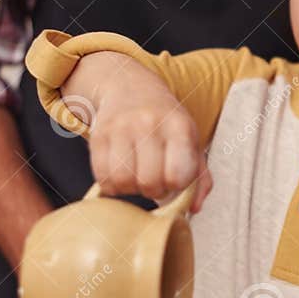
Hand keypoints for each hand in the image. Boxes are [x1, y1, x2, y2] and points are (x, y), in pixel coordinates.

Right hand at [67, 51, 211, 212]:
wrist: (132, 88)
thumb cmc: (167, 124)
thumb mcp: (191, 142)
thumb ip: (200, 178)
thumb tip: (194, 208)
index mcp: (179, 127)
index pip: (177, 175)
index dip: (175, 186)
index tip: (173, 180)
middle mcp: (149, 123)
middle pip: (149, 182)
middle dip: (153, 190)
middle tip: (154, 181)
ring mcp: (121, 128)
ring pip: (123, 181)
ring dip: (131, 189)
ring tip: (137, 178)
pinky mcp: (98, 135)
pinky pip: (102, 177)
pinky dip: (112, 185)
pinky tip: (121, 175)